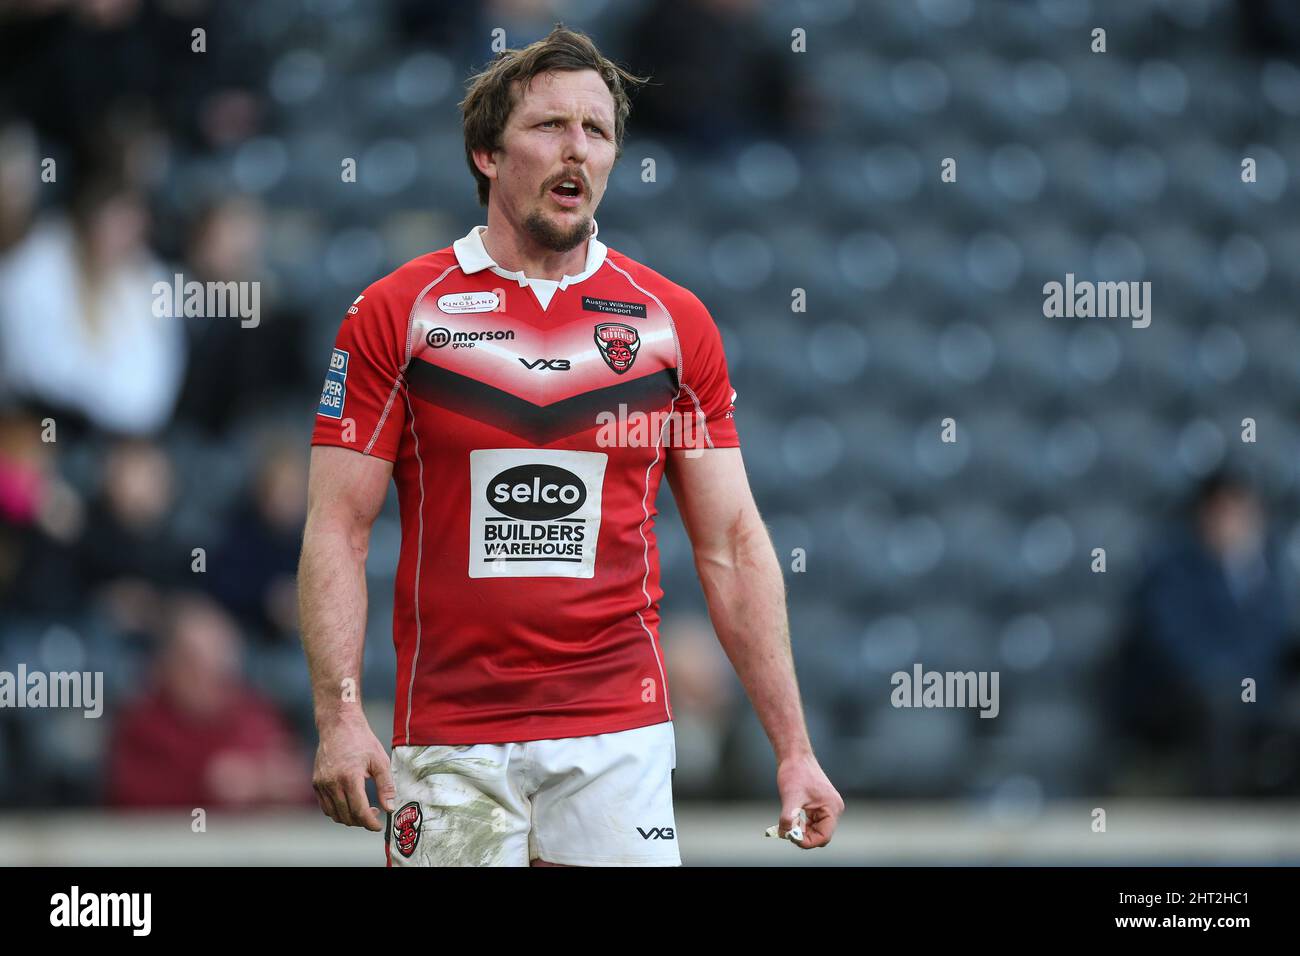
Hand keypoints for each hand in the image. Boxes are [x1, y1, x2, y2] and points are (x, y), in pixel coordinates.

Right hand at [312, 713, 394, 830]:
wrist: (338, 725)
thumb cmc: (361, 741)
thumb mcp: (380, 760)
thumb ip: (386, 786)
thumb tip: (390, 807)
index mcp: (350, 778)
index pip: (359, 811)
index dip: (370, 823)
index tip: (378, 826)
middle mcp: (332, 783)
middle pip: (346, 816)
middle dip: (361, 821)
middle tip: (374, 814)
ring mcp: (321, 784)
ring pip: (334, 814)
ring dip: (349, 818)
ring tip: (363, 809)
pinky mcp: (316, 783)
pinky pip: (325, 806)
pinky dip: (337, 811)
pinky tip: (349, 803)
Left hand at [776, 752, 843, 848]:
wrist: (794, 756)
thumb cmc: (795, 773)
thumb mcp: (791, 797)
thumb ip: (788, 817)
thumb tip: (786, 834)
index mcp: (832, 808)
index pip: (824, 837)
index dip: (807, 841)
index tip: (791, 838)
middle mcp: (833, 809)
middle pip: (820, 835)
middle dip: (803, 836)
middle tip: (786, 832)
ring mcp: (826, 807)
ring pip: (814, 829)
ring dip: (800, 830)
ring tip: (786, 824)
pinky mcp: (819, 805)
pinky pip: (811, 821)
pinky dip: (800, 823)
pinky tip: (789, 819)